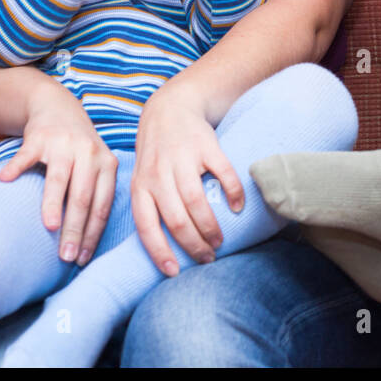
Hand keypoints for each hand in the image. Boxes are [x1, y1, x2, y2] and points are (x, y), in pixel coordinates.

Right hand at [0, 79, 117, 265]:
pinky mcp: (39, 137)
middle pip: (83, 198)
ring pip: (60, 179)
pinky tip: (5, 181)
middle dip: (75, 230)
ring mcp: (64, 145)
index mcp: (107, 166)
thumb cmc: (78, 151)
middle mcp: (90, 154)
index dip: (92, 234)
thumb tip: (86, 244)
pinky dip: (16, 167)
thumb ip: (95, 195)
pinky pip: (26, 155)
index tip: (81, 259)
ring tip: (49, 226)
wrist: (58, 108)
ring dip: (53, 203)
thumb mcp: (95, 168)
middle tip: (65, 256)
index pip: (102, 206)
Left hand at [129, 81, 244, 274]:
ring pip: (197, 202)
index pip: (147, 227)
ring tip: (220, 240)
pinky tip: (238, 206)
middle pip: (177, 220)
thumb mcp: (142, 179)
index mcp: (142, 187)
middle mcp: (159, 175)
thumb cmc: (156, 154)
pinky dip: (233, 193)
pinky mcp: (206, 147)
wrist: (170, 109)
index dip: (161, 252)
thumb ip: (149, 207)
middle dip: (194, 245)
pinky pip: (223, 174)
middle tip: (208, 258)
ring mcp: (183, 160)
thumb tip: (161, 249)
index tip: (175, 272)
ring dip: (211, 226)